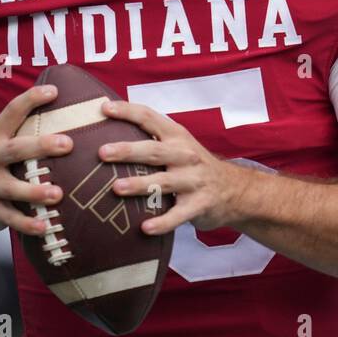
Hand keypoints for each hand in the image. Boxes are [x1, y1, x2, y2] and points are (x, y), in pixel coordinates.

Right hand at [0, 84, 73, 237]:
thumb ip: (24, 132)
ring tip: (57, 193)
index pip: (11, 112)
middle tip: (68, 144)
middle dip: (41, 146)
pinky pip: (11, 219)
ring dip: (35, 191)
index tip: (54, 91)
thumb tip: (67, 112)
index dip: (31, 99)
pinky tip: (45, 226)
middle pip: (14, 149)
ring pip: (11, 188)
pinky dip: (28, 224)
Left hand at [97, 99, 248, 235]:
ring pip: (164, 182)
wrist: (235, 190)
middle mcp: (185, 155)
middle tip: (102, 152)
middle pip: (154, 151)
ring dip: (139, 185)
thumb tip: (107, 135)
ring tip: (116, 188)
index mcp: (177, 136)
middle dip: (127, 151)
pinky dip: (163, 222)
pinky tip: (145, 228)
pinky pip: (178, 215)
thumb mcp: (179, 145)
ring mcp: (194, 180)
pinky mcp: (200, 204)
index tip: (104, 108)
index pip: (150, 118)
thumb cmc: (193, 166)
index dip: (127, 111)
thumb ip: (152, 139)